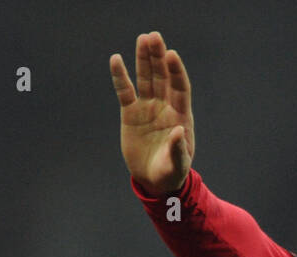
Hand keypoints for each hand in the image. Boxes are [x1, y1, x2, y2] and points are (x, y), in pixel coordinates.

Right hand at [110, 31, 194, 194]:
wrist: (154, 180)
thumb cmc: (171, 173)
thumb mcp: (177, 165)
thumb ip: (178, 149)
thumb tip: (178, 130)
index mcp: (180, 114)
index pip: (180, 87)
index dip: (176, 71)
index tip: (171, 54)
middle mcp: (165, 106)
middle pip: (162, 76)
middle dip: (158, 57)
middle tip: (154, 37)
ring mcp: (147, 107)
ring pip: (145, 79)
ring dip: (144, 59)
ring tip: (142, 39)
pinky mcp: (131, 113)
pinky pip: (124, 91)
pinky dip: (120, 76)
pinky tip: (116, 59)